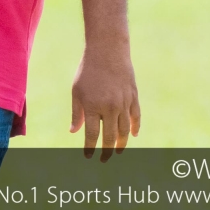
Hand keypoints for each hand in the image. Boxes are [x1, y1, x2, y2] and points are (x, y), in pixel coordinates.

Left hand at [70, 45, 140, 161]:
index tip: (88, 157)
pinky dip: (135, 127)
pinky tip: (132, 135)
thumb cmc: (88, 70)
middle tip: (104, 159)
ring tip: (118, 151)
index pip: (91, 135)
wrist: (107, 50)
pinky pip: (136, 116)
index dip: (90, 148)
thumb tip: (74, 132)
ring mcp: (123, 102)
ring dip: (121, 143)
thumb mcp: (77, 90)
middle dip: (107, 151)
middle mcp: (109, 107)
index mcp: (92, 106)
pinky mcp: (133, 96)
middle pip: (110, 137)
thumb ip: (76, 113)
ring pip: (124, 130)